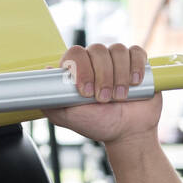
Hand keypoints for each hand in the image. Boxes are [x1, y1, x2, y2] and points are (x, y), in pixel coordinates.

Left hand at [41, 43, 161, 144]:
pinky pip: (136, 52)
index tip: (86, 92)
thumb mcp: (68, 117)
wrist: (127, 133)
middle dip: (102, 76)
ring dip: (119, 76)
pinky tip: (134, 83)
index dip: (82, 69)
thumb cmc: (97, 124)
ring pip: (117, 50)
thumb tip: (46, 71)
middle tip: (103, 99)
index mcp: (77, 70)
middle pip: (97, 50)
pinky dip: (136, 66)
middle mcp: (96, 62)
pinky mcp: (137, 63)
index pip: (75, 53)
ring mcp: (117, 61)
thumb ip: (52, 99)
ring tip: (120, 97)